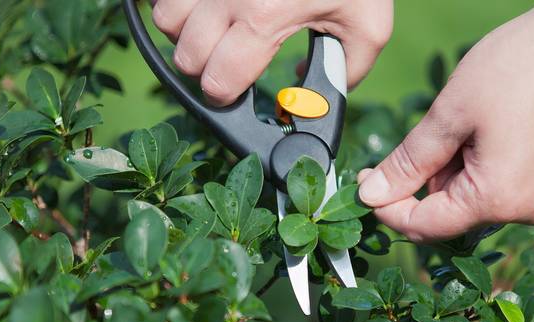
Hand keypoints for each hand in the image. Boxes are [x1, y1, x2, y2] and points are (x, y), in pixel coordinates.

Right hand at [150, 0, 392, 105]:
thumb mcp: (368, 28)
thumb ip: (345, 73)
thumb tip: (309, 101)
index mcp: (266, 18)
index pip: (218, 80)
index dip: (226, 96)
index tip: (238, 92)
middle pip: (186, 56)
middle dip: (205, 71)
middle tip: (230, 63)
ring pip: (165, 21)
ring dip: (185, 35)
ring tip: (216, 32)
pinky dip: (180, 7)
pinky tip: (207, 10)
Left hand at [357, 0, 533, 241]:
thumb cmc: (521, 67)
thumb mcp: (450, 114)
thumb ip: (408, 162)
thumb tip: (370, 195)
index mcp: (498, 200)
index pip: (425, 227)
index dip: (388, 208)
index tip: (366, 180)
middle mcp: (528, 211)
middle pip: (452, 212)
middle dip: (428, 179)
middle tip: (432, 127)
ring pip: (478, 197)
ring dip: (457, 168)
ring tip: (471, 117)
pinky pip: (506, 184)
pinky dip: (484, 163)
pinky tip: (492, 123)